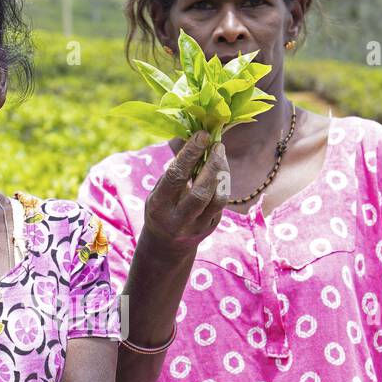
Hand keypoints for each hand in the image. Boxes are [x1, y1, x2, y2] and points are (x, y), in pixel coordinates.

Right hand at [143, 131, 229, 255]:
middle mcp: (178, 220)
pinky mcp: (210, 228)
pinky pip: (221, 204)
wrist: (166, 246)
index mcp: (159, 206)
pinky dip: (223, 183)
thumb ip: (174, 170)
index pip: (176, 177)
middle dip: (212, 165)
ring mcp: (196, 227)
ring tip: (220, 154)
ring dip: (222, 173)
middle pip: (201, 192)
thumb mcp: (159, 191)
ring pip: (217, 199)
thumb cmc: (162, 208)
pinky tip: (220, 170)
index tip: (202, 135)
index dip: (190, 154)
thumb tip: (189, 139)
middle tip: (217, 145)